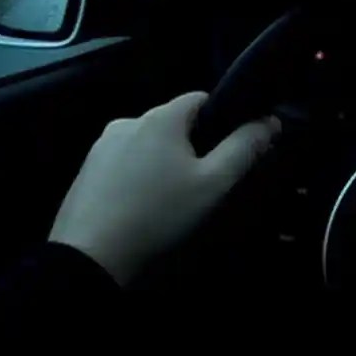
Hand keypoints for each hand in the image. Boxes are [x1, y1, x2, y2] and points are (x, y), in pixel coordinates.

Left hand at [49, 91, 280, 285]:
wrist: (90, 257)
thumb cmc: (159, 214)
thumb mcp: (213, 184)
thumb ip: (244, 148)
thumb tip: (270, 120)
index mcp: (160, 117)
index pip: (201, 98)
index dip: (224, 118)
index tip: (234, 149)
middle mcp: (127, 121)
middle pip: (174, 122)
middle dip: (194, 144)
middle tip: (207, 181)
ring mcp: (101, 146)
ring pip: (148, 143)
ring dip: (165, 160)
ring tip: (175, 197)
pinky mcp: (86, 171)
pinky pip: (125, 161)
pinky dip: (140, 175)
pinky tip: (144, 205)